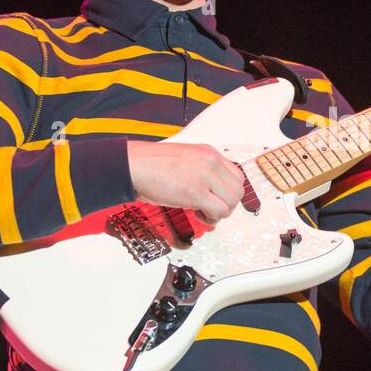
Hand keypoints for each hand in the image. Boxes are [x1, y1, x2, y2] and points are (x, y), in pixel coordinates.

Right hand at [127, 141, 245, 223]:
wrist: (132, 165)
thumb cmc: (150, 164)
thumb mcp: (184, 158)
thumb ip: (201, 170)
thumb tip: (211, 190)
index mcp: (208, 152)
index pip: (236, 175)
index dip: (228, 192)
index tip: (216, 198)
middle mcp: (210, 161)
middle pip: (238, 190)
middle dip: (227, 204)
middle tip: (210, 208)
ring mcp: (205, 176)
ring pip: (232, 202)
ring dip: (220, 212)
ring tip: (203, 211)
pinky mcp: (196, 192)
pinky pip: (219, 211)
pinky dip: (211, 218)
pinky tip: (197, 214)